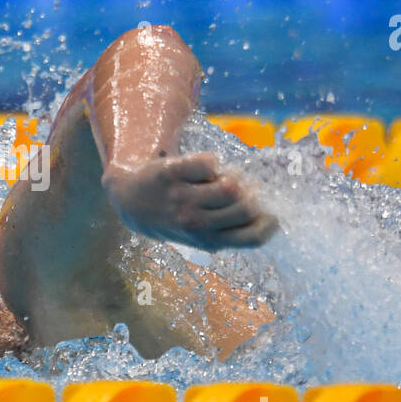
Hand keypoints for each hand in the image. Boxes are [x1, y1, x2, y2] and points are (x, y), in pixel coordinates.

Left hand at [101, 152, 277, 251]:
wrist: (130, 201)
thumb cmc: (173, 217)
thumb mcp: (199, 236)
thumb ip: (228, 230)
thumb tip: (266, 213)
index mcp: (208, 241)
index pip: (253, 237)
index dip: (270, 222)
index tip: (269, 211)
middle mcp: (195, 223)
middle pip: (247, 207)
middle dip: (252, 194)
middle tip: (242, 188)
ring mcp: (182, 199)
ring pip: (230, 186)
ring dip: (234, 176)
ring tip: (222, 177)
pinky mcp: (171, 174)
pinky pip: (208, 162)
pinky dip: (212, 161)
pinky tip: (202, 168)